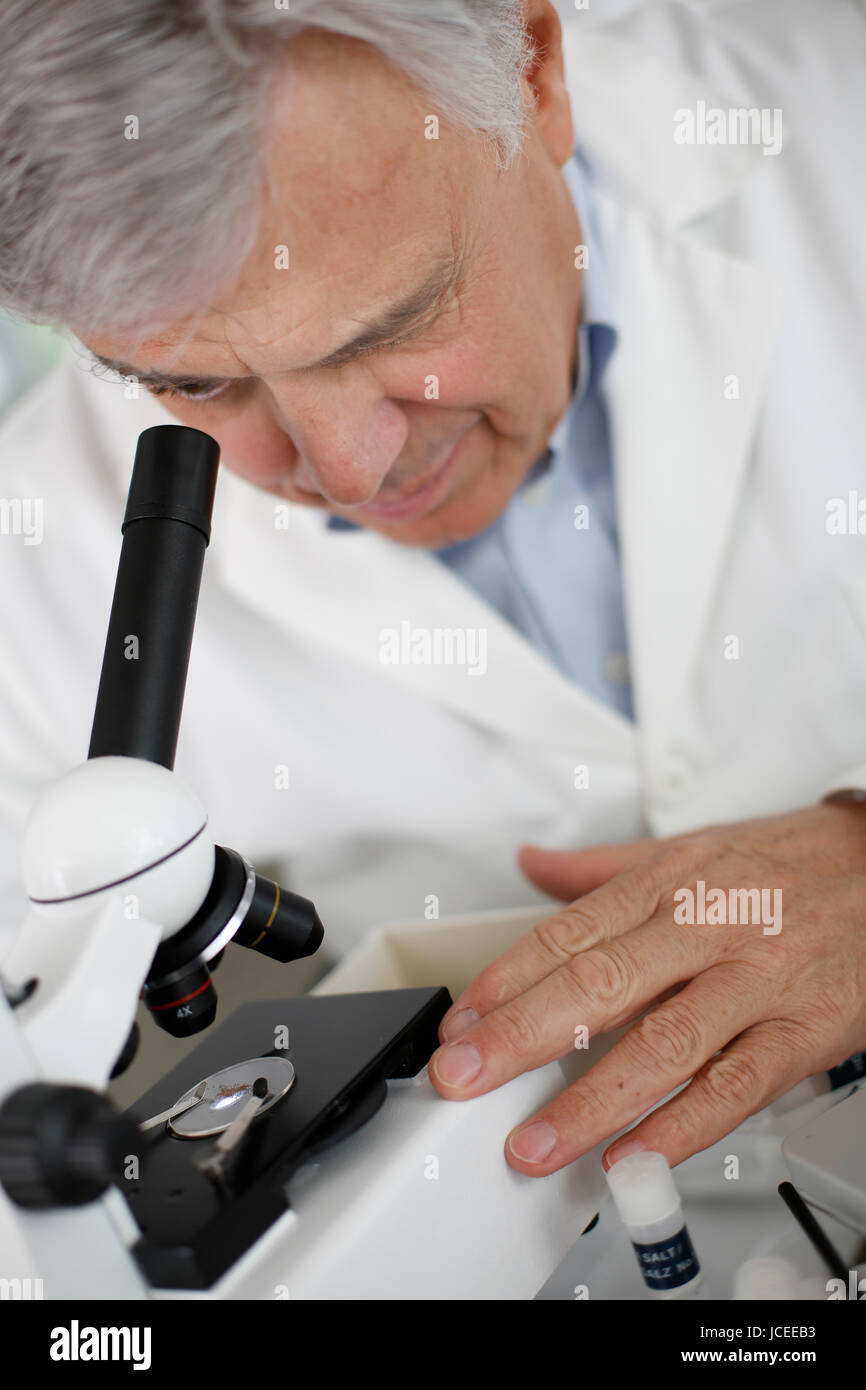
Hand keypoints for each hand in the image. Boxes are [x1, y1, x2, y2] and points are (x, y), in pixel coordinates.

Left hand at [428, 803, 865, 1174]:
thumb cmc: (782, 865)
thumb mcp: (687, 850)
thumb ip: (601, 869)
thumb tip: (532, 864)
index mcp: (665, 884)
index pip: (567, 936)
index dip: (505, 984)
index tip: (460, 1027)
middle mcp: (702, 928)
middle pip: (598, 987)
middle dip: (520, 1038)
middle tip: (464, 1078)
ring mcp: (753, 981)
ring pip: (662, 1044)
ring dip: (590, 1100)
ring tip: (535, 1143)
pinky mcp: (802, 1029)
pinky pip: (737, 1084)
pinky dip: (685, 1125)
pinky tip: (637, 1156)